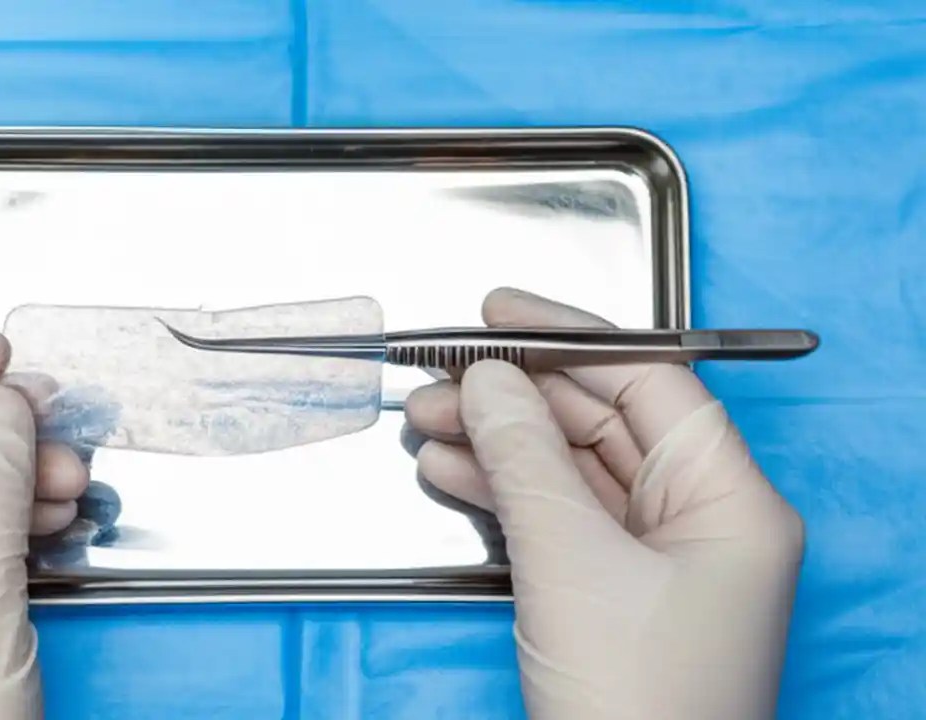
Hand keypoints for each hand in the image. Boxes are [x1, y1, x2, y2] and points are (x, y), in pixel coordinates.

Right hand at [405, 289, 803, 719]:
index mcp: (730, 501)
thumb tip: (488, 380)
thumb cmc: (635, 703)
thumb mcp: (570, 562)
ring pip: (569, 472)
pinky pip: (554, 520)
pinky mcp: (611, 594)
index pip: (650, 382)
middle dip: (513, 399)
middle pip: (601, 424)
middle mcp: (701, 521)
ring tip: (423, 427)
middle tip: (436, 382)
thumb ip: (526, 458)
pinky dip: (501, 496)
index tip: (500, 313)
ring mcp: (655, 560)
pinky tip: (450, 475)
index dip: (571, 338)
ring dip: (495, 446)